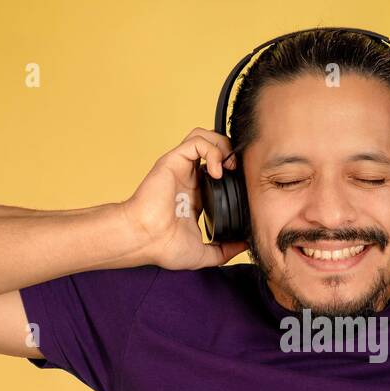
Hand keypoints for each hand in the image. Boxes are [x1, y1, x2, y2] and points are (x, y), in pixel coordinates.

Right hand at [120, 127, 248, 268]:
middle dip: (231, 153)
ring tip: (228, 166)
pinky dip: (212, 150)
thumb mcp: (203, 253)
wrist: (145, 239)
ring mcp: (180, 168)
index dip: (234, 172)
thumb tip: (244, 246)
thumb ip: (225, 250)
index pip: (218, 170)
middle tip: (238, 172)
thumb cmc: (163, 247)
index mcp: (195, 195)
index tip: (244, 185)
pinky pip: (196, 141)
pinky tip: (217, 171)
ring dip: (222, 146)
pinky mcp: (173, 160)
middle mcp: (188, 178)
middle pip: (212, 147)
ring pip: (204, 137)